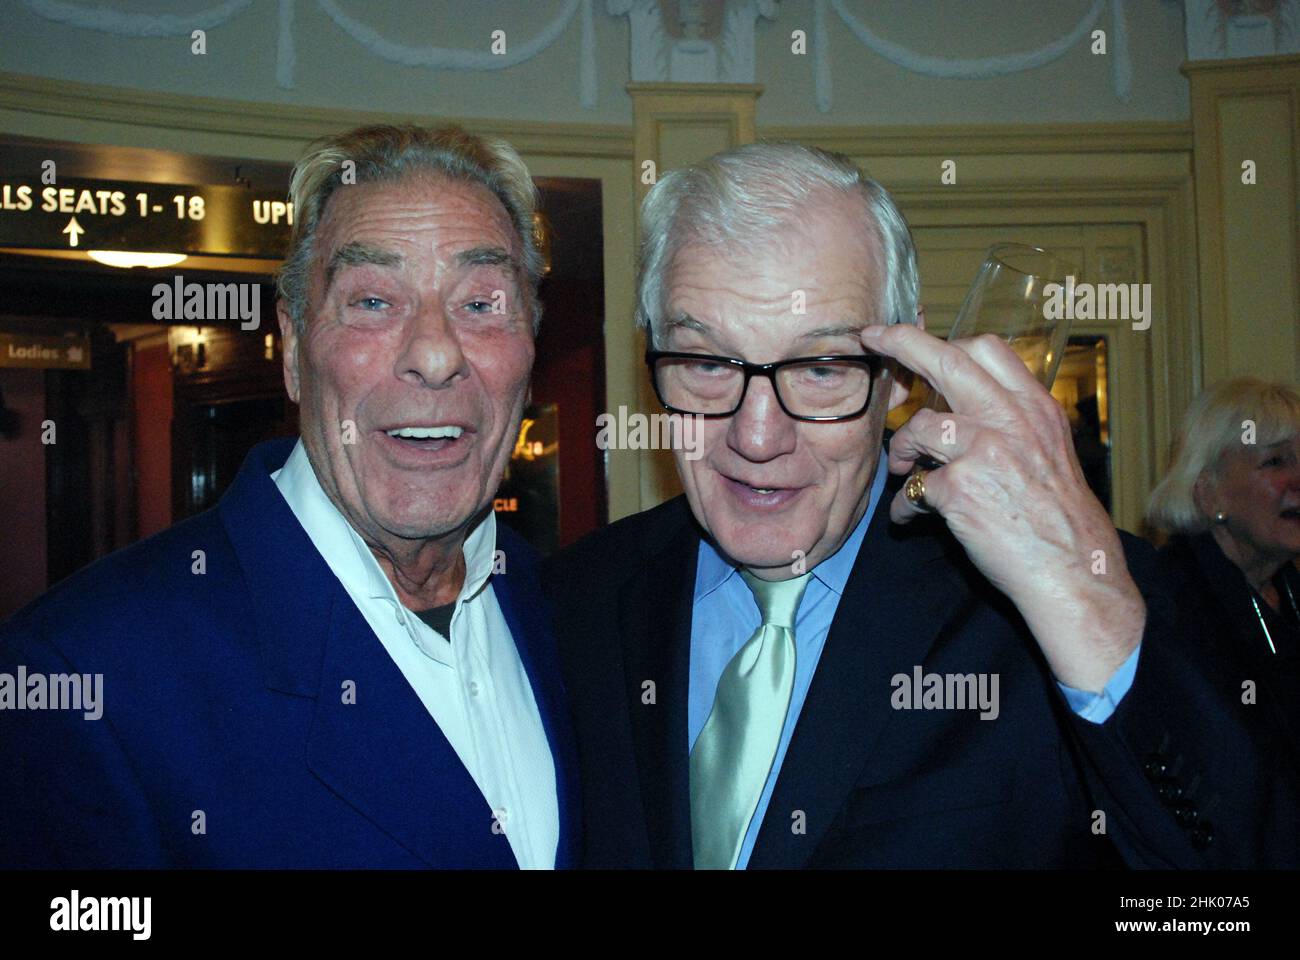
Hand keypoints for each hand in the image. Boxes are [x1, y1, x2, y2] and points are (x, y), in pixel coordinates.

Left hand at [861, 324, 1143, 691]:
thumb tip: (962, 409)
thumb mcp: (1049, 454)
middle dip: (902, 342)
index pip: (986, 350)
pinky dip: (905, 506)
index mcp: (1035, 409)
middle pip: (946, 361)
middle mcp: (1011, 421)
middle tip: (874, 341)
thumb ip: (1011, 424)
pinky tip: (910, 518)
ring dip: (901, 449)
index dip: (942, 340)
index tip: (913, 337)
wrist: (1074, 572)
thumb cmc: (1060, 520)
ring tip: (902, 470)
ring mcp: (985, 452)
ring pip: (920, 427)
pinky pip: (913, 489)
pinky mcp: (961, 490)